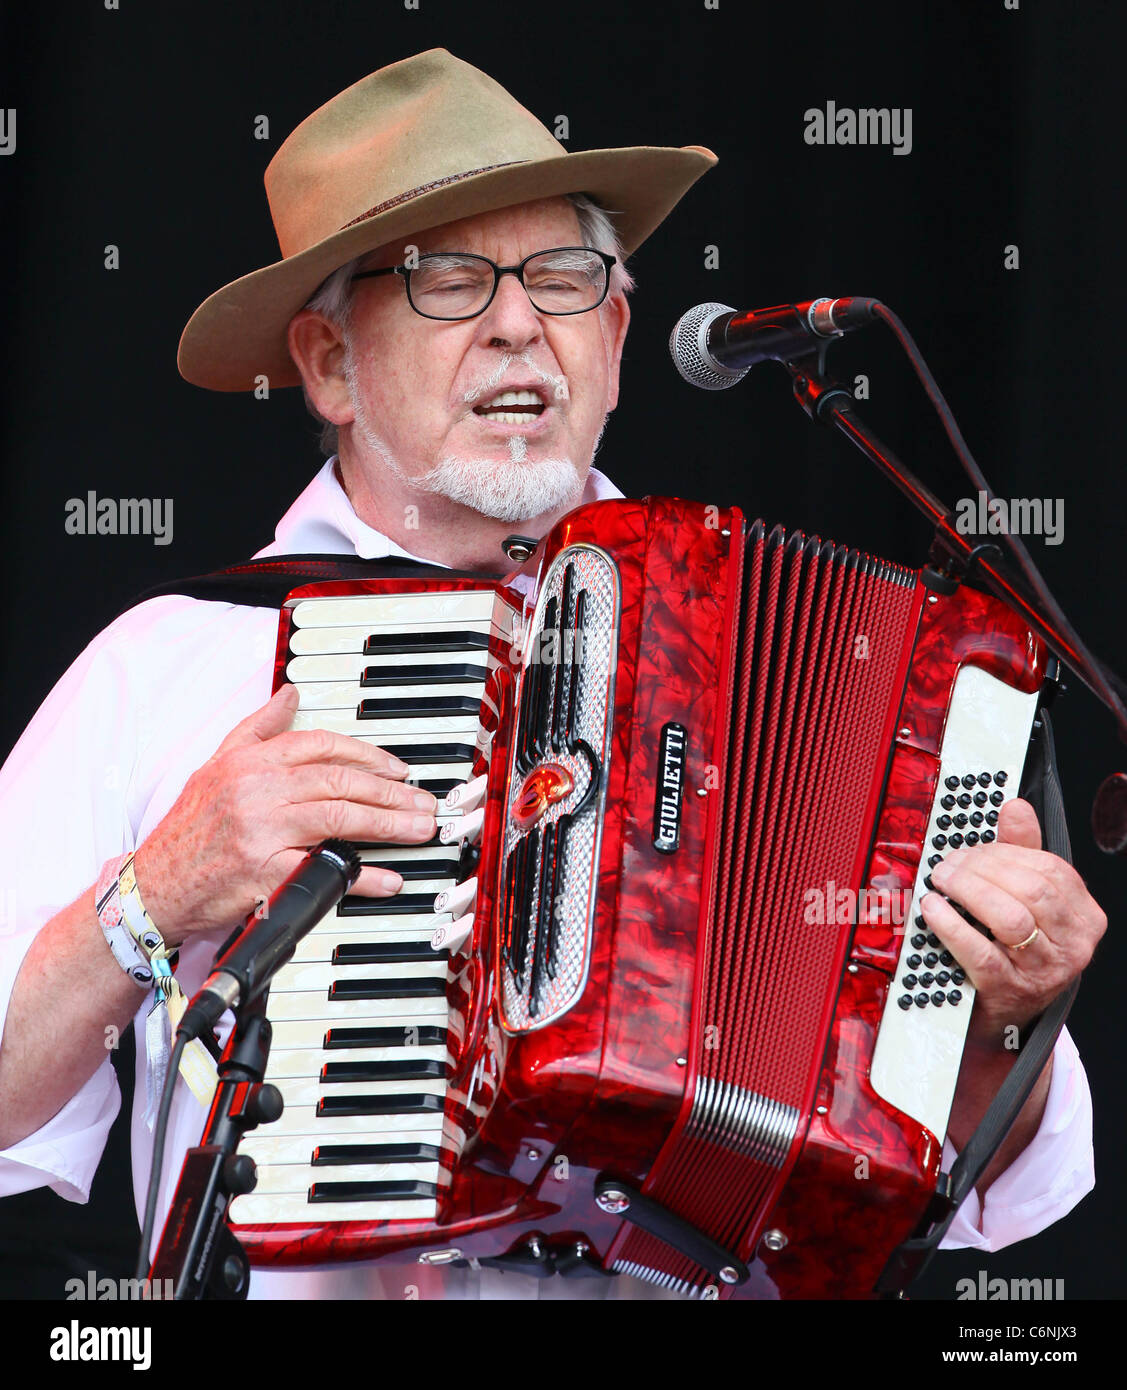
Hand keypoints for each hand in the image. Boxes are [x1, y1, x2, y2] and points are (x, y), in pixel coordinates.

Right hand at [132, 685, 437, 943]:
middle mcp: (257, 790)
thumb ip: (258, 728)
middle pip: (340, 781)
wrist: (153, 886)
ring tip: (419, 828)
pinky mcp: (263, 873)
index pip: (322, 745)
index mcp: (250, 761)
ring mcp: (261, 831)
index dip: (368, 754)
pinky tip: (389, 878)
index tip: (397, 768)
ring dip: (388, 824)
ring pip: (340, 818)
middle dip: (390, 791)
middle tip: (422, 801)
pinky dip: (361, 876)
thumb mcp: (217, 765)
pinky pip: (324, 872)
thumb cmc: (189, 829)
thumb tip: (290, 694)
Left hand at [919, 798, 1106, 1045]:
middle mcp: (1072, 945)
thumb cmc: (1019, 947)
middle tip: (948, 864)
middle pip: (1030, 891)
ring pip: (1010, 919)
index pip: (1050, 870)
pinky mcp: (1009, 989)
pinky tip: (933, 909)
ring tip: (939, 881)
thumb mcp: (1029, 899)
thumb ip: (1024, 851)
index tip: (970, 849)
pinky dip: (952, 925)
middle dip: (982, 869)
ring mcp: (1044, 971)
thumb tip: (1016, 807)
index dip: (1004, 853)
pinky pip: (980, 951)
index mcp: (1084, 916)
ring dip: (968, 891)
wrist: (1009, 1013)